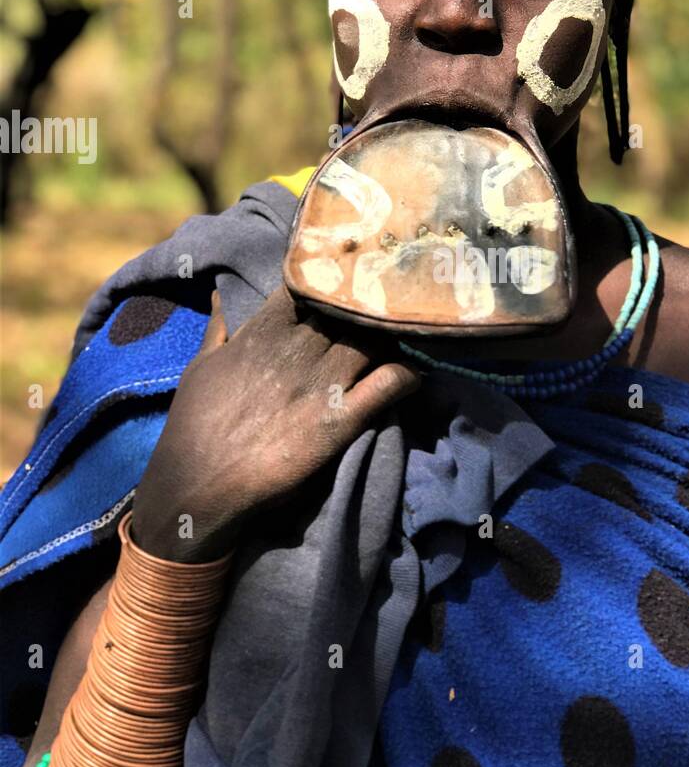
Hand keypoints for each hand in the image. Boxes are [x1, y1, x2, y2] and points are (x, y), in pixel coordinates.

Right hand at [130, 286, 420, 560]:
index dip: (331, 279)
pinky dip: (407, 374)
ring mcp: (321, 384)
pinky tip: (416, 371)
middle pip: (348, 308)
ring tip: (407, 333)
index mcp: (263, 332)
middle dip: (369, 302)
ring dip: (393, 334)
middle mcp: (298, 350)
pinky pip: (388, 385)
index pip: (308, 284)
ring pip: (374, 338)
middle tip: (390, 300)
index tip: (346, 278)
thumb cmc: (194, 427)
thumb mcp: (199, 368)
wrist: (197, 488)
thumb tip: (218, 294)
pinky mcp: (339, 421)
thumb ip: (217, 329)